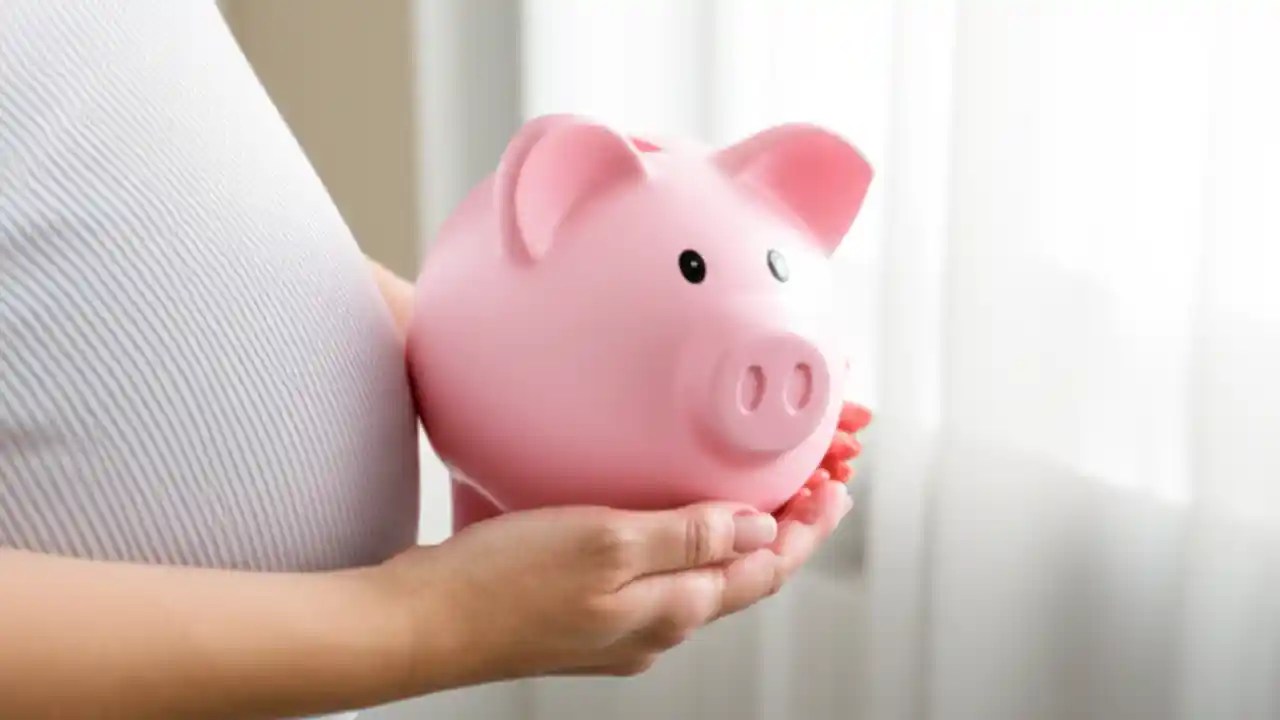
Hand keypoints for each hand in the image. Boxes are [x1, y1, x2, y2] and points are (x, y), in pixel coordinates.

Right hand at [366, 492, 850, 691]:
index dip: (808, 530)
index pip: (767, 570)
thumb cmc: (501, 583)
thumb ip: (688, 537)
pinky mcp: (586, 620)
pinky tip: (672, 523)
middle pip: (742, 580)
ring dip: (738, 542)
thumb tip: (759, 532)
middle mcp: (655, 628)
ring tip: (756, 500)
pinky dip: (688, 549)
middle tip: (811, 488)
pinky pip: (659, 581)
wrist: (421, 627)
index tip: (835, 491)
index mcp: (671, 609)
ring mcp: (619, 630)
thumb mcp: (605, 542)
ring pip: (702, 582)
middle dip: (784, 536)